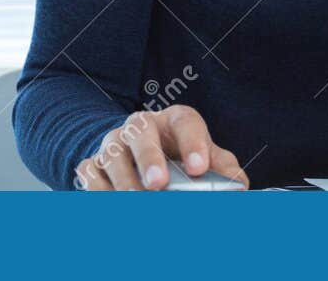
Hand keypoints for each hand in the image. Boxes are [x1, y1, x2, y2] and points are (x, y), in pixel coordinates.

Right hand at [74, 104, 249, 190]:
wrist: (143, 153)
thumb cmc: (181, 156)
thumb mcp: (206, 156)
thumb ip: (223, 168)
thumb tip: (238, 187)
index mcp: (175, 121)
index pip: (186, 122)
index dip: (193, 143)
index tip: (199, 168)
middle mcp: (142, 126)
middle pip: (141, 131)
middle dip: (149, 158)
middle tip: (158, 185)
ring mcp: (115, 143)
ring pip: (112, 155)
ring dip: (123, 182)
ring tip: (136, 204)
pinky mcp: (95, 162)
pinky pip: (89, 172)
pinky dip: (98, 190)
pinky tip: (110, 205)